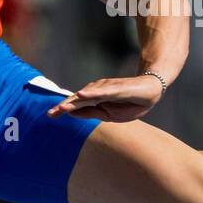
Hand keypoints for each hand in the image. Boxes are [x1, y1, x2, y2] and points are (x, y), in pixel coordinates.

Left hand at [46, 74, 162, 121]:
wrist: (152, 90)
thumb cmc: (131, 103)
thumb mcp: (110, 114)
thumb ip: (91, 112)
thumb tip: (71, 113)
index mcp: (96, 99)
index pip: (77, 105)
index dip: (64, 109)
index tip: (50, 115)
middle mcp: (98, 91)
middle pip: (78, 99)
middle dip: (64, 106)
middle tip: (51, 113)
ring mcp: (106, 88)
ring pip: (87, 95)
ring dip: (74, 101)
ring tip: (62, 108)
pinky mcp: (117, 87)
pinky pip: (102, 91)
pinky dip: (92, 93)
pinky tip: (82, 95)